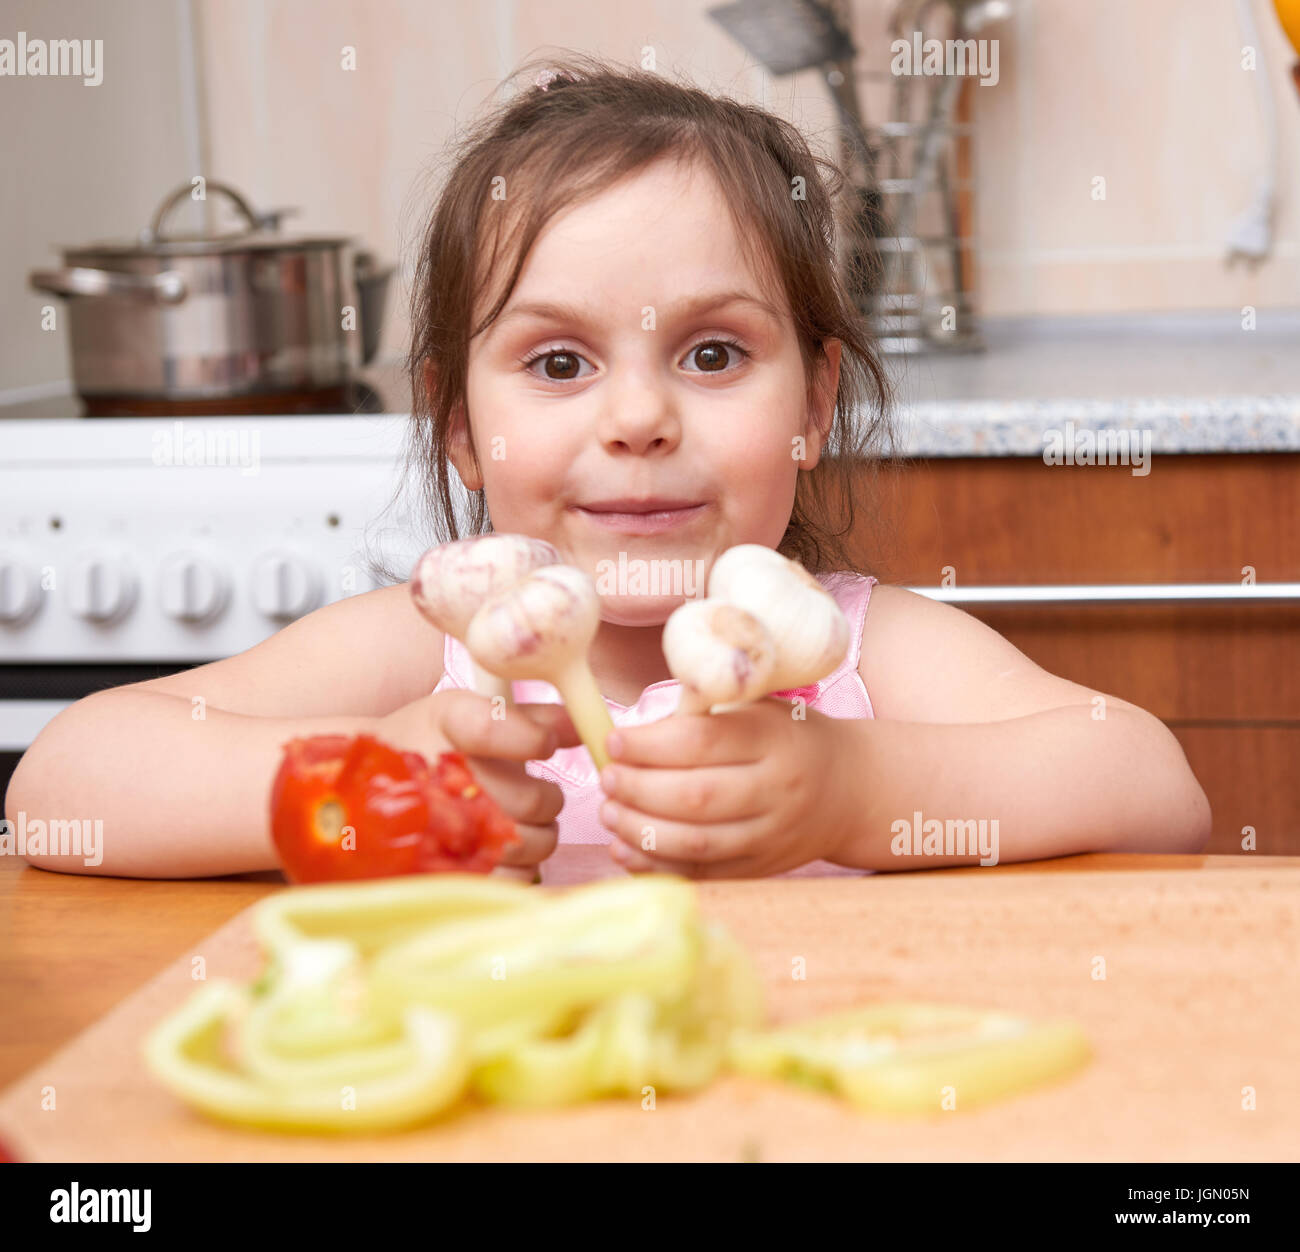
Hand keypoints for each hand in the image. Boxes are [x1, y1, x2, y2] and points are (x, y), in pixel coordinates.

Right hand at [376, 690, 580, 881]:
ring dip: (539, 834)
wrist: (354, 797)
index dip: (535, 739)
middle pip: (534, 801)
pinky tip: (495, 847)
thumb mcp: (462, 714)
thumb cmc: (422, 748)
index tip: (544, 744)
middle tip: (533, 794)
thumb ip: (529, 717)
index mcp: (444, 724)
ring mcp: (439, 831)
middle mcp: (438, 777)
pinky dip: (517, 865)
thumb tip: (584, 726)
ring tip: (512, 821)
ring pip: (534, 843)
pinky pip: (514, 877)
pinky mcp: (443, 873)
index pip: (497, 729)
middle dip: (547, 798)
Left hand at [596, 699, 860, 877]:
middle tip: (606, 779)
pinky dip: (657, 866)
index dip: (649, 744)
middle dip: (638, 789)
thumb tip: (632, 733)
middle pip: (696, 797)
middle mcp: (777, 789)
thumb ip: (705, 714)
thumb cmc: (786, 737)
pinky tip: (625, 849)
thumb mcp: (757, 708)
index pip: (702, 742)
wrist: (847, 788)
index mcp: (773, 738)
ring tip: (609, 812)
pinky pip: (703, 874)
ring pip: (697, 843)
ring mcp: (771, 835)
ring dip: (641, 831)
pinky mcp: (762, 868)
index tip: (613, 741)